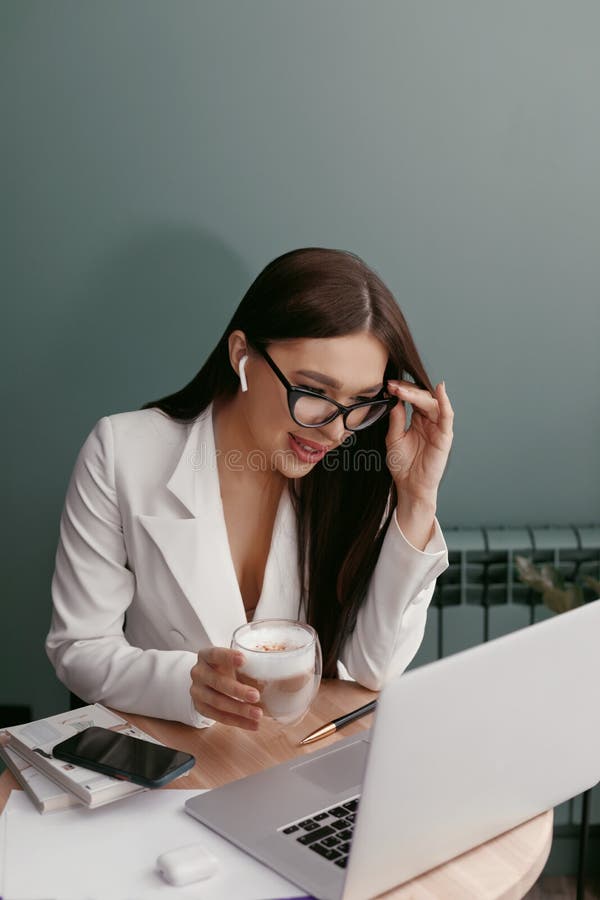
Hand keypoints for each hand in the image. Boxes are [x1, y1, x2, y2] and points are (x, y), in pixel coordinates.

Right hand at [190, 647, 262, 729]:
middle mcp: (199, 672)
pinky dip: (238, 722)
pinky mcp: (200, 707)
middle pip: (217, 682)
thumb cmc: (224, 667)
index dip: (228, 657)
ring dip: (240, 710)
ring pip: (218, 702)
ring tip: (258, 714)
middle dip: (237, 690)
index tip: (244, 660)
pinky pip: (219, 717)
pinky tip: (252, 724)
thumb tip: (276, 672)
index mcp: (206, 655)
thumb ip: (246, 664)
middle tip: (256, 696)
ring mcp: (197, 691)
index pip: (215, 654)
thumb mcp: (230, 660)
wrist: (205, 681)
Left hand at [384, 380, 453, 503]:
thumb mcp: (394, 438)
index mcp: (418, 420)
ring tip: (402, 389)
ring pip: (432, 403)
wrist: (409, 486)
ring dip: (417, 394)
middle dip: (407, 389)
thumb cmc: (402, 465)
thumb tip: (394, 399)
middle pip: (422, 397)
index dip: (401, 390)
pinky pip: (447, 416)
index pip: (412, 398)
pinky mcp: (445, 436)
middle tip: (392, 385)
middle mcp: (430, 421)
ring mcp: (438, 428)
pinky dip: (445, 402)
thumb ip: (396, 419)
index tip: (387, 385)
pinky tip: (440, 390)